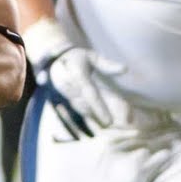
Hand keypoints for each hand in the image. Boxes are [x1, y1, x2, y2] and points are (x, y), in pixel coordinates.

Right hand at [27, 17, 123, 138]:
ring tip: (107, 124)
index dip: (99, 108)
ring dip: (93, 116)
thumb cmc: (78, 57)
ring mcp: (64, 93)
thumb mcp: (92, 57)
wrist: (55, 60)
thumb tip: (125, 69)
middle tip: (112, 124)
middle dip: (98, 114)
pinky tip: (98, 121)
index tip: (109, 121)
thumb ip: (107, 64)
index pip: (90, 93)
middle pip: (86, 104)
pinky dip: (88, 115)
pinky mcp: (64, 98)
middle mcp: (68, 84)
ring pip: (81, 108)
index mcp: (76, 73)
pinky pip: (77, 108)